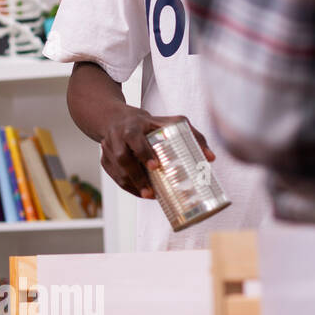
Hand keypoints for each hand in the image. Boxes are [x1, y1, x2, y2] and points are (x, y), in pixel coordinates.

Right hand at [100, 109, 214, 198]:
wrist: (114, 119)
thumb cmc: (147, 122)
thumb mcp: (168, 122)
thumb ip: (191, 135)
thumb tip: (210, 158)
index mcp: (132, 126)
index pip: (134, 139)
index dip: (143, 153)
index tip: (155, 166)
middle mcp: (116, 137)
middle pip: (122, 158)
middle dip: (136, 177)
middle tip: (151, 191)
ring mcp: (107, 149)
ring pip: (117, 170)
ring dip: (131, 184)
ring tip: (148, 195)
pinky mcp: (104, 159)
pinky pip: (113, 176)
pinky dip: (126, 186)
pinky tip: (139, 192)